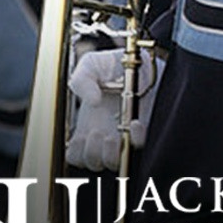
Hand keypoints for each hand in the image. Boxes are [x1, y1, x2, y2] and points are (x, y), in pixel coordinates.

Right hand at [65, 46, 161, 171]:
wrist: (142, 58)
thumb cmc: (114, 65)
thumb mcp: (91, 65)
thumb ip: (81, 80)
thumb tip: (92, 102)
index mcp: (89, 125)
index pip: (77, 155)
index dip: (77, 152)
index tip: (82, 136)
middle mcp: (107, 134)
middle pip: (94, 164)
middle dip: (93, 154)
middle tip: (98, 133)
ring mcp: (126, 133)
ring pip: (113, 163)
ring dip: (110, 154)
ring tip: (112, 134)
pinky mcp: (145, 129)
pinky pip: (140, 147)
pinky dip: (135, 140)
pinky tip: (134, 124)